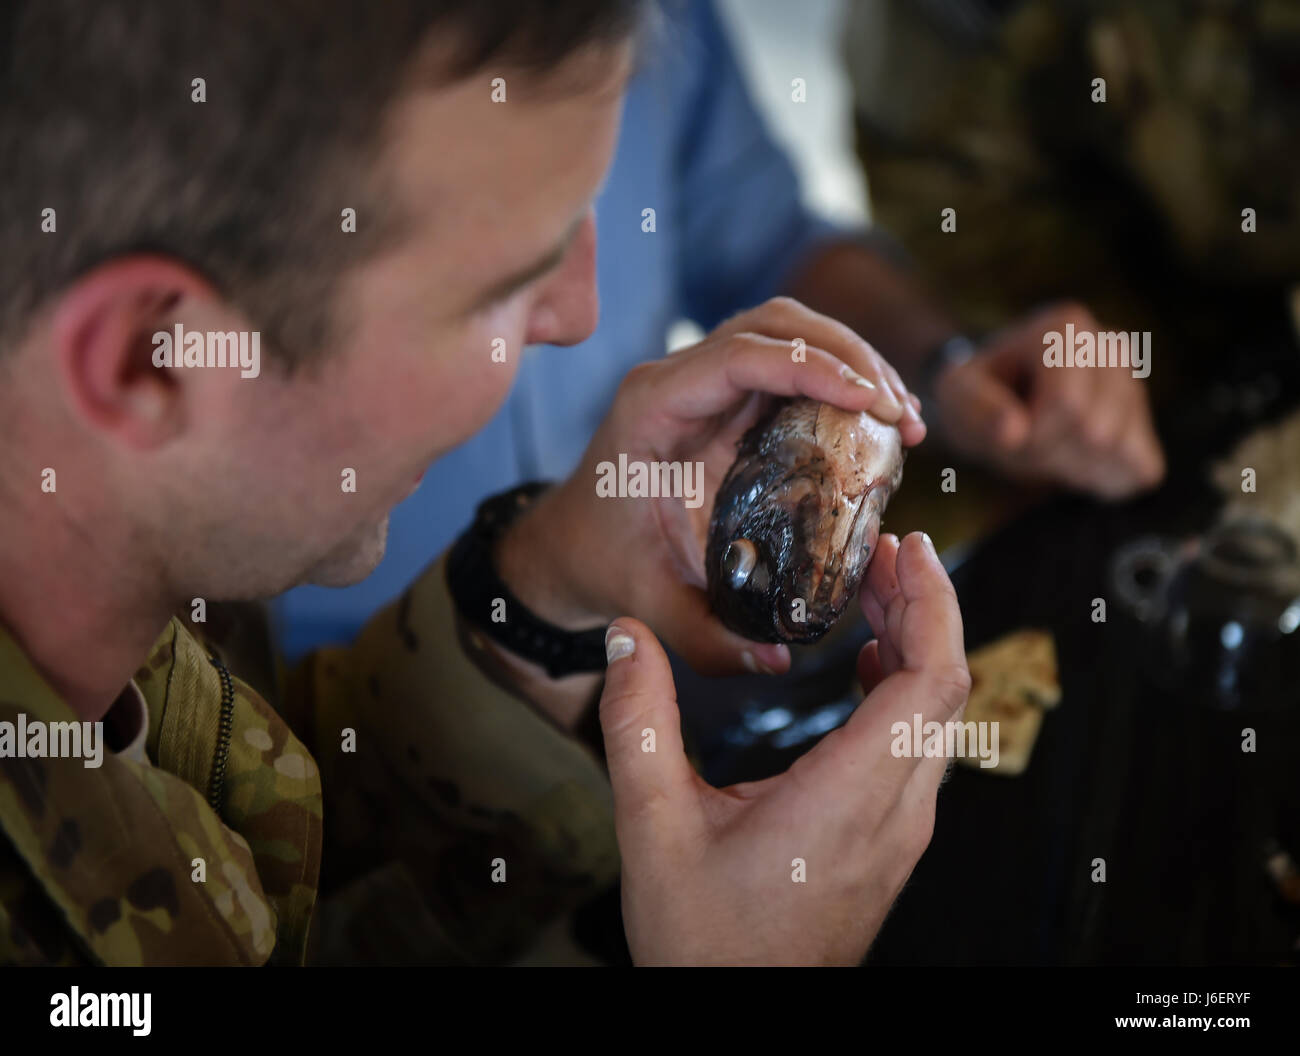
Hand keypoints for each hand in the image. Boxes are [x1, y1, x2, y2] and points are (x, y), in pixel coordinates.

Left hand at [498, 297, 925, 677]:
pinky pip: (789, 365)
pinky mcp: (728, 400)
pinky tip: (877, 424)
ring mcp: (705, 383)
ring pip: (787, 333)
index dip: (810, 366)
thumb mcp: (649, 602)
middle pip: (773, 325)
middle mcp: (679, 380)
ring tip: (902, 415)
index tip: (869, 401)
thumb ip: (707, 637)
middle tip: (900, 412)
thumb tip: (778, 661)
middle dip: (847, 354)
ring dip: (851, 360)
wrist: (573, 546)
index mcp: (652, 407)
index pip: (738, 356)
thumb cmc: (605, 562)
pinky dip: (837, 380)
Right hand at [599, 532, 969, 964]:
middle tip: (883, 552)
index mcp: (849, 797)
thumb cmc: (704, 943)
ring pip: (938, 717)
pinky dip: (904, 689)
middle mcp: (893, 813)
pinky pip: (920, 747)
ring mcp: (899, 831)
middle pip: (946, 687)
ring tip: (872, 594)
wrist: (738, 1019)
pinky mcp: (888, 842)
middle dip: (923, 606)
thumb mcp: (652, 825)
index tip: (911, 548)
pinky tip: (866, 666)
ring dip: (916, 645)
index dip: (933, 603)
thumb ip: (637, 723)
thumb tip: (626, 639)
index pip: (933, 681)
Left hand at [932, 302, 1164, 498]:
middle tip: (1024, 438)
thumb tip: (1013, 432)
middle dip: (1050, 451)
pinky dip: (1101, 479)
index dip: (1033, 433)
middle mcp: (1113, 347)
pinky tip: (1071, 458)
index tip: (1008, 428)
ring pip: (1121, 452)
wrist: (997, 402)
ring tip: (1044, 444)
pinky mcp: (1147, 425)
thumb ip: (979, 410)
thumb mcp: (957, 396)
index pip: (1069, 404)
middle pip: (1097, 432)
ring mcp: (1136, 385)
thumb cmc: (978, 394)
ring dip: (1071, 466)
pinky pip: (1141, 470)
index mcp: (1066, 326)